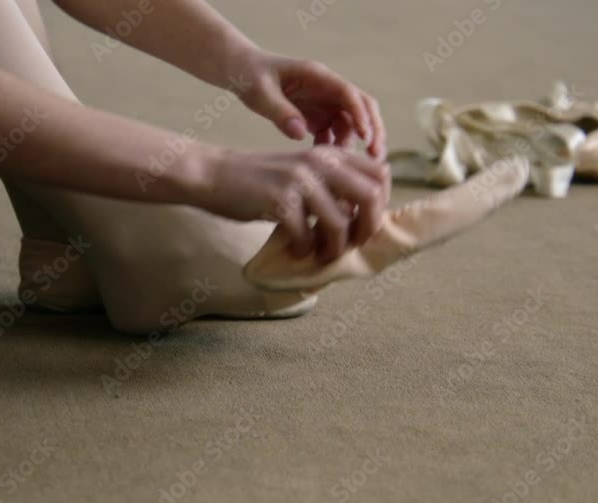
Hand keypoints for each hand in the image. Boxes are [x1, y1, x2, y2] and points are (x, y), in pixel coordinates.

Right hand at [194, 145, 390, 261]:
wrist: (215, 175)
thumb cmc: (261, 181)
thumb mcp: (302, 170)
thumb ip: (332, 183)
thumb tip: (365, 217)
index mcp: (330, 153)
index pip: (381, 173)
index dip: (382, 203)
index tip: (366, 222)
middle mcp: (320, 162)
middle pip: (371, 197)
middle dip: (367, 229)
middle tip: (353, 244)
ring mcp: (300, 180)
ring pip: (339, 224)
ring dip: (334, 248)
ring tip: (321, 254)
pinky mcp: (280, 201)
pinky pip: (306, 236)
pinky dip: (303, 249)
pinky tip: (294, 249)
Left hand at [236, 52, 386, 159]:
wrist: (242, 72)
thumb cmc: (250, 76)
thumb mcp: (260, 94)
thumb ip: (280, 112)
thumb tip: (300, 134)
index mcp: (317, 76)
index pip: (348, 94)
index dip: (360, 114)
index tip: (365, 137)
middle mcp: (327, 88)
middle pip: (362, 107)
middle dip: (373, 130)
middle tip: (376, 156)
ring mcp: (324, 103)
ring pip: (350, 125)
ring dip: (351, 145)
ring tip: (342, 167)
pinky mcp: (318, 116)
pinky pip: (334, 134)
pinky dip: (332, 148)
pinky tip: (320, 162)